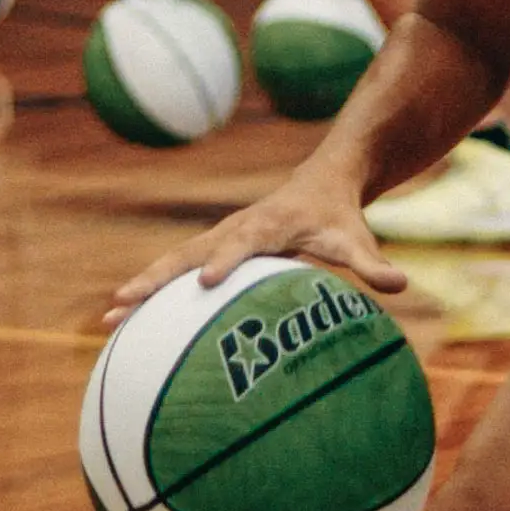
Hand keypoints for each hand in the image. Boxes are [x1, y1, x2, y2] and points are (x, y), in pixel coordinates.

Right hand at [107, 175, 405, 327]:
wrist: (321, 184)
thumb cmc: (337, 217)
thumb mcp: (355, 237)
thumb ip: (372, 263)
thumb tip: (400, 286)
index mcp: (265, 226)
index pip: (241, 244)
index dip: (225, 261)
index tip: (207, 283)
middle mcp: (232, 232)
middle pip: (186, 255)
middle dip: (155, 280)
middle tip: (124, 303)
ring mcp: (216, 241)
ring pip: (171, 265)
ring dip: (141, 290)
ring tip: (109, 320)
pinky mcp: (211, 252)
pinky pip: (176, 274)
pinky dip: (151, 295)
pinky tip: (126, 326)